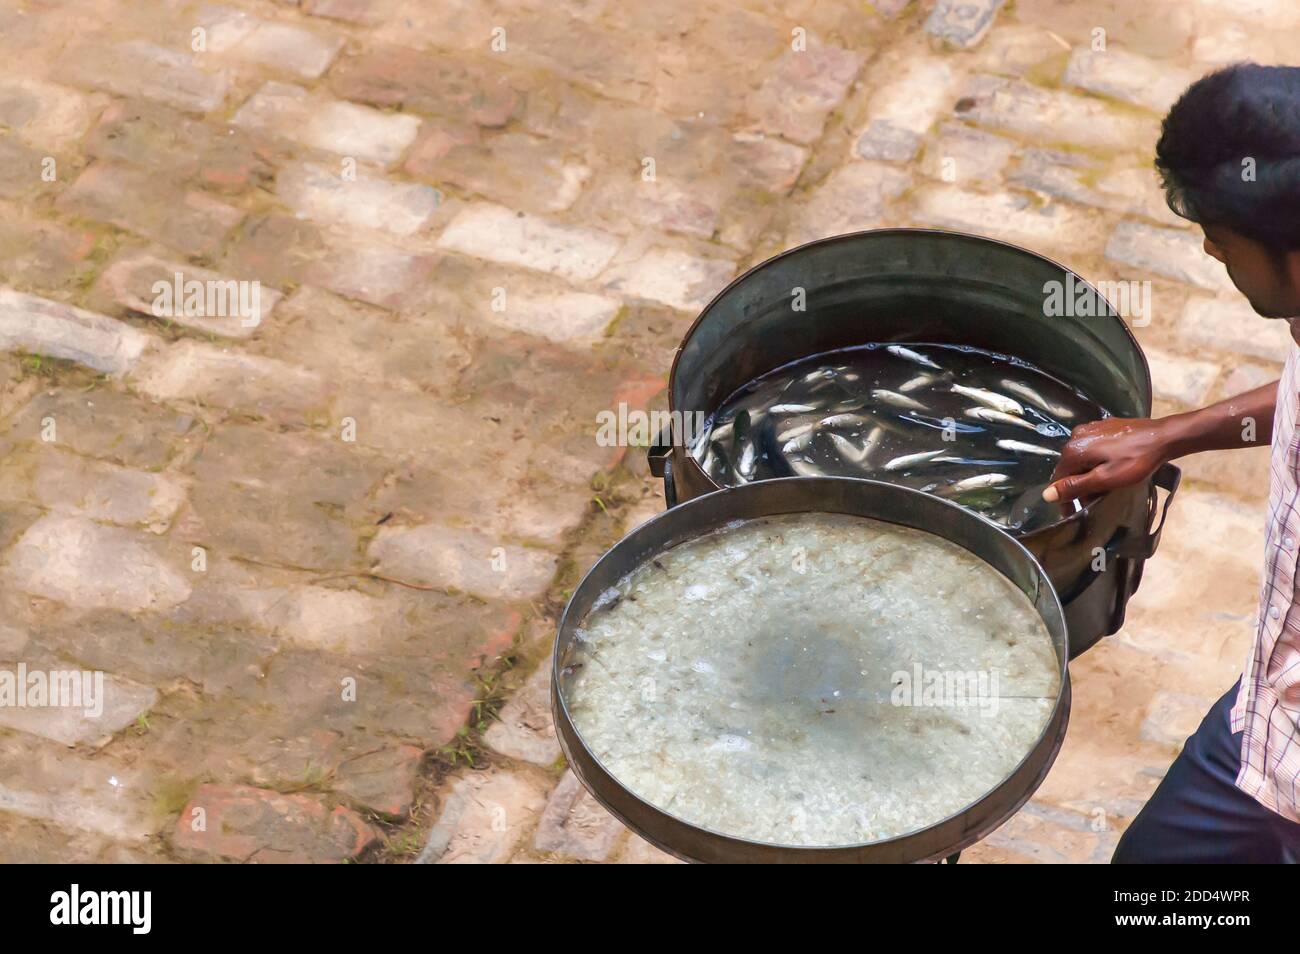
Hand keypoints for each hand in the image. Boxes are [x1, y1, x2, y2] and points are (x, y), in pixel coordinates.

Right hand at [1042, 417, 1173, 502]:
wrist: (1163, 436)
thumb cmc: (1136, 461)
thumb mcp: (1105, 479)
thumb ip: (1075, 487)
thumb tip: (1047, 495)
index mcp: (1073, 450)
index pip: (1058, 479)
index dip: (1064, 499)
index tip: (1073, 513)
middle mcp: (1075, 436)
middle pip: (1069, 468)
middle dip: (1078, 486)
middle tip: (1095, 501)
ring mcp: (1089, 428)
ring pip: (1081, 458)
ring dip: (1087, 473)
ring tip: (1105, 486)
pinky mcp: (1102, 426)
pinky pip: (1091, 448)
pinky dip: (1095, 461)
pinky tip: (1110, 467)